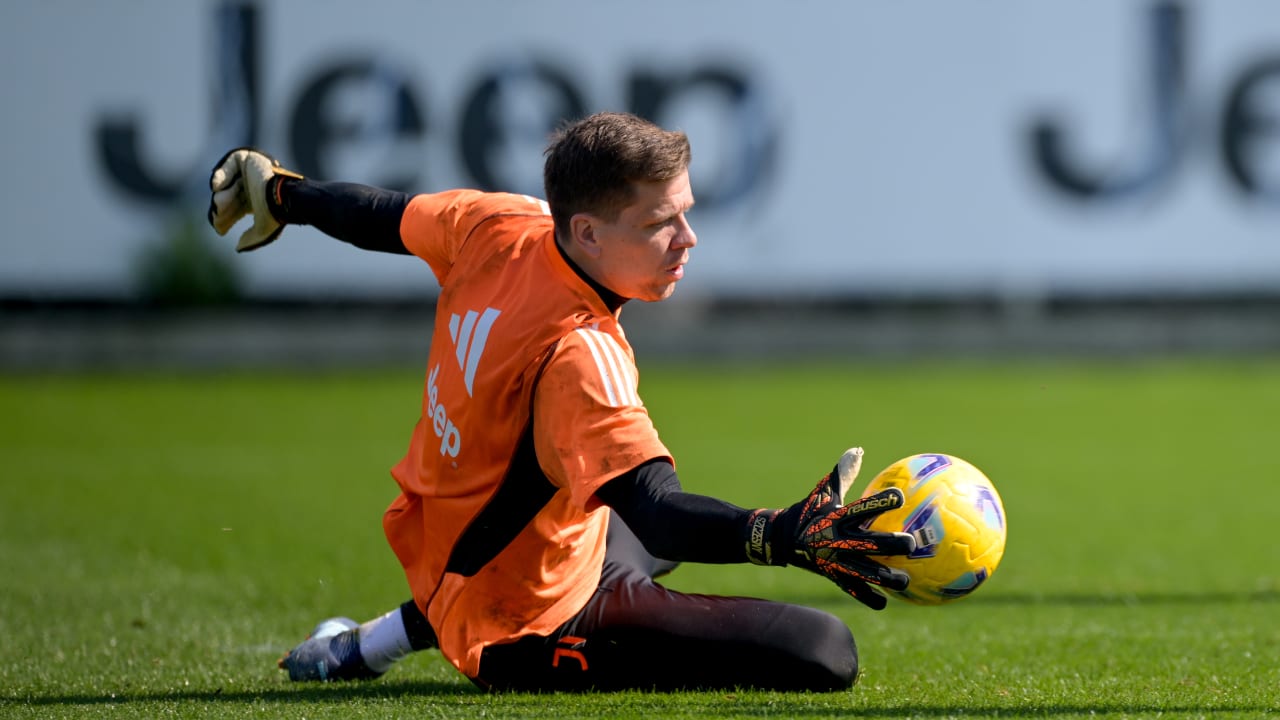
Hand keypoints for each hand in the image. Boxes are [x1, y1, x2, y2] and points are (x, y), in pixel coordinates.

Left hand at [207, 148, 301, 251]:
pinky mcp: (249, 158)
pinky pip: (231, 162)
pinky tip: (217, 186)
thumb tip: (238, 248)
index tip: (220, 229)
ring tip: (220, 203)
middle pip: (230, 197)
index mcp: (257, 201)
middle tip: (217, 216)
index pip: (236, 208)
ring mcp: (251, 172)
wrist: (282, 197)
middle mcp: (254, 186)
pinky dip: (223, 173)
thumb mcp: (262, 231)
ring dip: (223, 195)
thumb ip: (251, 240)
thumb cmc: (275, 214)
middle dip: (222, 208)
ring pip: (229, 183)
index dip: (226, 219)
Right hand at [745, 448, 915, 609]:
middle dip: (890, 544)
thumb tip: (858, 449)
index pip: (861, 507)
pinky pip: (852, 590)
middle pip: (869, 543)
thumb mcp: (824, 491)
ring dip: (886, 578)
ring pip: (865, 572)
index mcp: (837, 517)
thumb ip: (844, 473)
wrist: (780, 538)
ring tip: (905, 581)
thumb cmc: (809, 511)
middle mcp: (837, 540)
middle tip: (911, 544)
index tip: (900, 497)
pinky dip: (867, 597)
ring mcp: (835, 561)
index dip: (880, 502)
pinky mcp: (832, 576)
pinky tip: (883, 603)